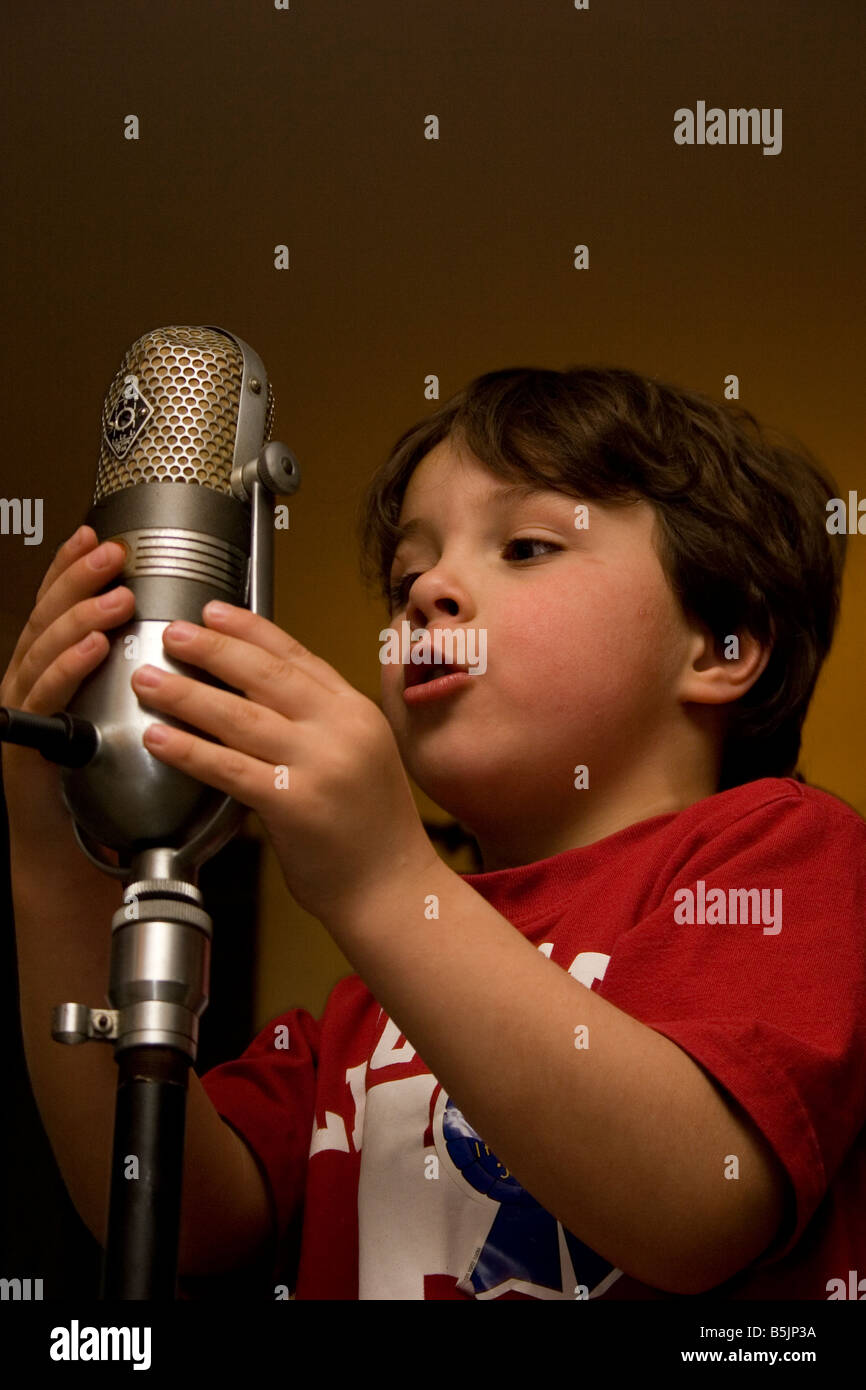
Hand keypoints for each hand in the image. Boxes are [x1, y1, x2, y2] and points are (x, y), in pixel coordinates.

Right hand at [1, 526, 133, 854]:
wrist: (78, 858)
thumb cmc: (112, 794)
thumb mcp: (140, 726)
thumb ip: (159, 688)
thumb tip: (203, 647)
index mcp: (65, 672)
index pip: (67, 608)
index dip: (79, 570)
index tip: (101, 536)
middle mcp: (39, 684)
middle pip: (49, 616)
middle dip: (79, 579)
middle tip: (112, 553)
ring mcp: (30, 712)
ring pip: (44, 649)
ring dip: (80, 618)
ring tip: (112, 596)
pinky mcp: (28, 745)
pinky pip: (47, 699)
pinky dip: (69, 669)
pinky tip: (92, 649)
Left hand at [130, 602, 438, 922]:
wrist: (392, 889)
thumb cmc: (370, 831)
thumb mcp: (360, 757)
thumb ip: (320, 723)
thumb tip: (258, 691)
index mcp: (357, 712)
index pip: (298, 655)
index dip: (251, 630)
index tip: (214, 612)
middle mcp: (343, 728)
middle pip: (265, 674)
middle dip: (212, 648)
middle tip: (172, 633)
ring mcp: (321, 764)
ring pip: (239, 716)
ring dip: (186, 695)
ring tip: (148, 680)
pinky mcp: (295, 804)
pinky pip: (229, 767)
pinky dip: (189, 749)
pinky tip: (160, 737)